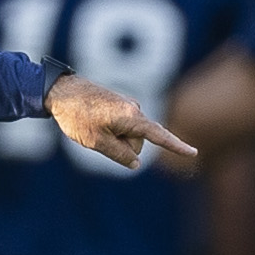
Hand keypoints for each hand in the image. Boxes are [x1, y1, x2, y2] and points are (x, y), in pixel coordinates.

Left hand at [46, 74, 196, 170]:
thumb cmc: (77, 116)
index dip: (177, 147)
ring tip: (93, 127)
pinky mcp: (120, 105)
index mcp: (132, 117)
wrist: (60, 91)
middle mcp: (134, 109)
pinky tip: (95, 124)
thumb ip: (120, 155)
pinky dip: (112, 132)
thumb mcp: (97, 142)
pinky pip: (123, 128)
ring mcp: (128, 106)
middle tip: (96, 136)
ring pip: (129, 136)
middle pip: (138, 143)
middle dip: (121, 148)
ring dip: (114, 139)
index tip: (194, 153)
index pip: (159, 136)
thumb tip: (136, 163)